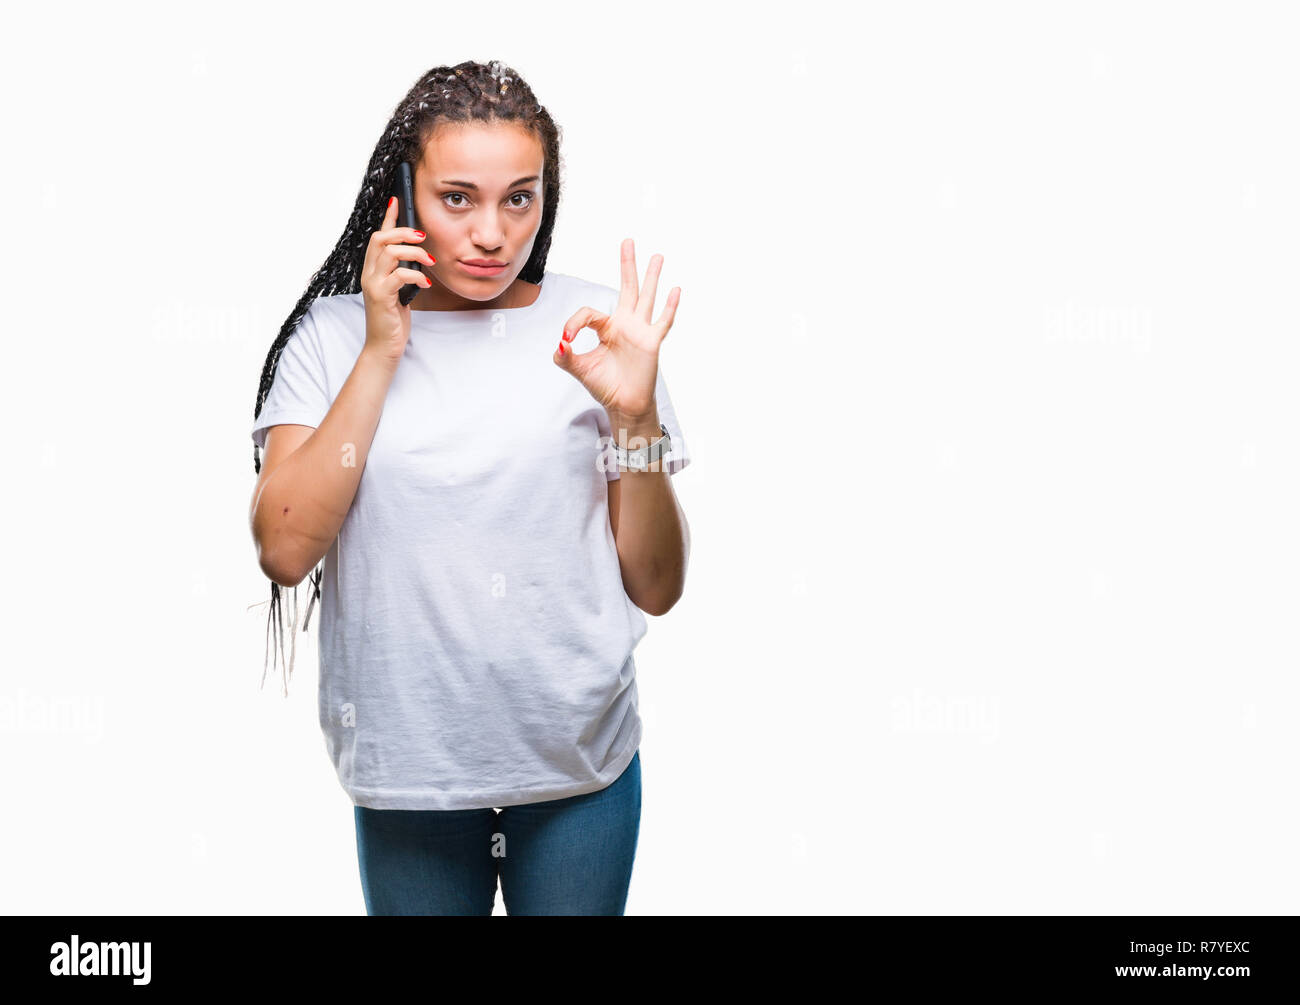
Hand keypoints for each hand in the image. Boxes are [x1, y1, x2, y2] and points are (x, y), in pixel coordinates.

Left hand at [554, 238, 679, 418]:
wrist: (623, 405)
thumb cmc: (605, 386)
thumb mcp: (578, 369)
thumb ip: (565, 356)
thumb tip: (560, 342)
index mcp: (607, 328)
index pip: (589, 313)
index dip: (574, 322)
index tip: (566, 338)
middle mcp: (625, 324)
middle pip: (627, 288)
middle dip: (627, 264)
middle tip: (628, 241)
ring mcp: (640, 331)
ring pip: (646, 298)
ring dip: (651, 277)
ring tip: (657, 256)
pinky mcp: (652, 342)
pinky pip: (662, 322)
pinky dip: (669, 307)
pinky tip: (675, 290)